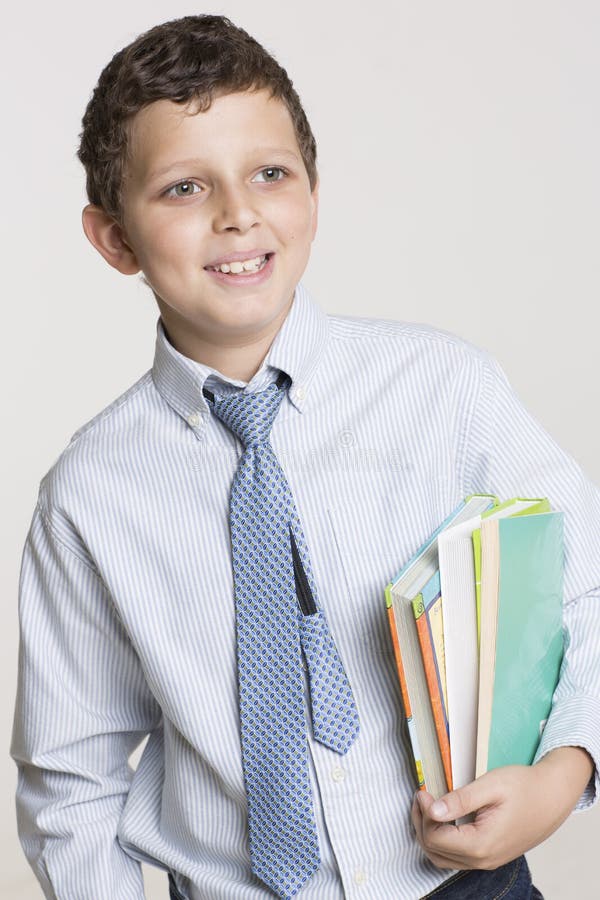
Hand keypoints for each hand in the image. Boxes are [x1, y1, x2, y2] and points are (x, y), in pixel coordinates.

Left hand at [411, 746, 592, 870]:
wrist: (553, 796)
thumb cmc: (525, 787)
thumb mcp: (491, 786)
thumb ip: (460, 800)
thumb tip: (433, 810)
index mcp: (482, 844)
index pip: (436, 838)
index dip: (424, 814)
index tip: (423, 791)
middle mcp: (484, 860)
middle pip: (435, 851)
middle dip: (421, 824)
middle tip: (421, 797)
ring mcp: (488, 861)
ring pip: (444, 858)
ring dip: (429, 834)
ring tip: (427, 806)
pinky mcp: (490, 856)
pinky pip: (457, 857)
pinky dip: (443, 840)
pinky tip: (443, 818)